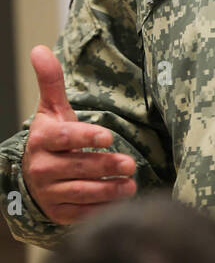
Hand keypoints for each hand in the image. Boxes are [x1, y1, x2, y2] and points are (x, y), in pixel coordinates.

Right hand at [21, 45, 136, 223]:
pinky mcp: (60, 213)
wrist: (36, 177)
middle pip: (78, 166)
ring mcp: (50, 193)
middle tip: (130, 164)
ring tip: (131, 185)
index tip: (107, 136)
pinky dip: (102, 210)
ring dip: (108, 190)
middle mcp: (43, 168)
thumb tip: (39, 49)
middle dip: (105, 166)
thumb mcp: (52, 111)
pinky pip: (83, 213)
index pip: (64, 138)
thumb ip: (51, 82)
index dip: (85, 137)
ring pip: (82, 192)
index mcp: (43, 140)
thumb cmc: (54, 139)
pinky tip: (121, 204)